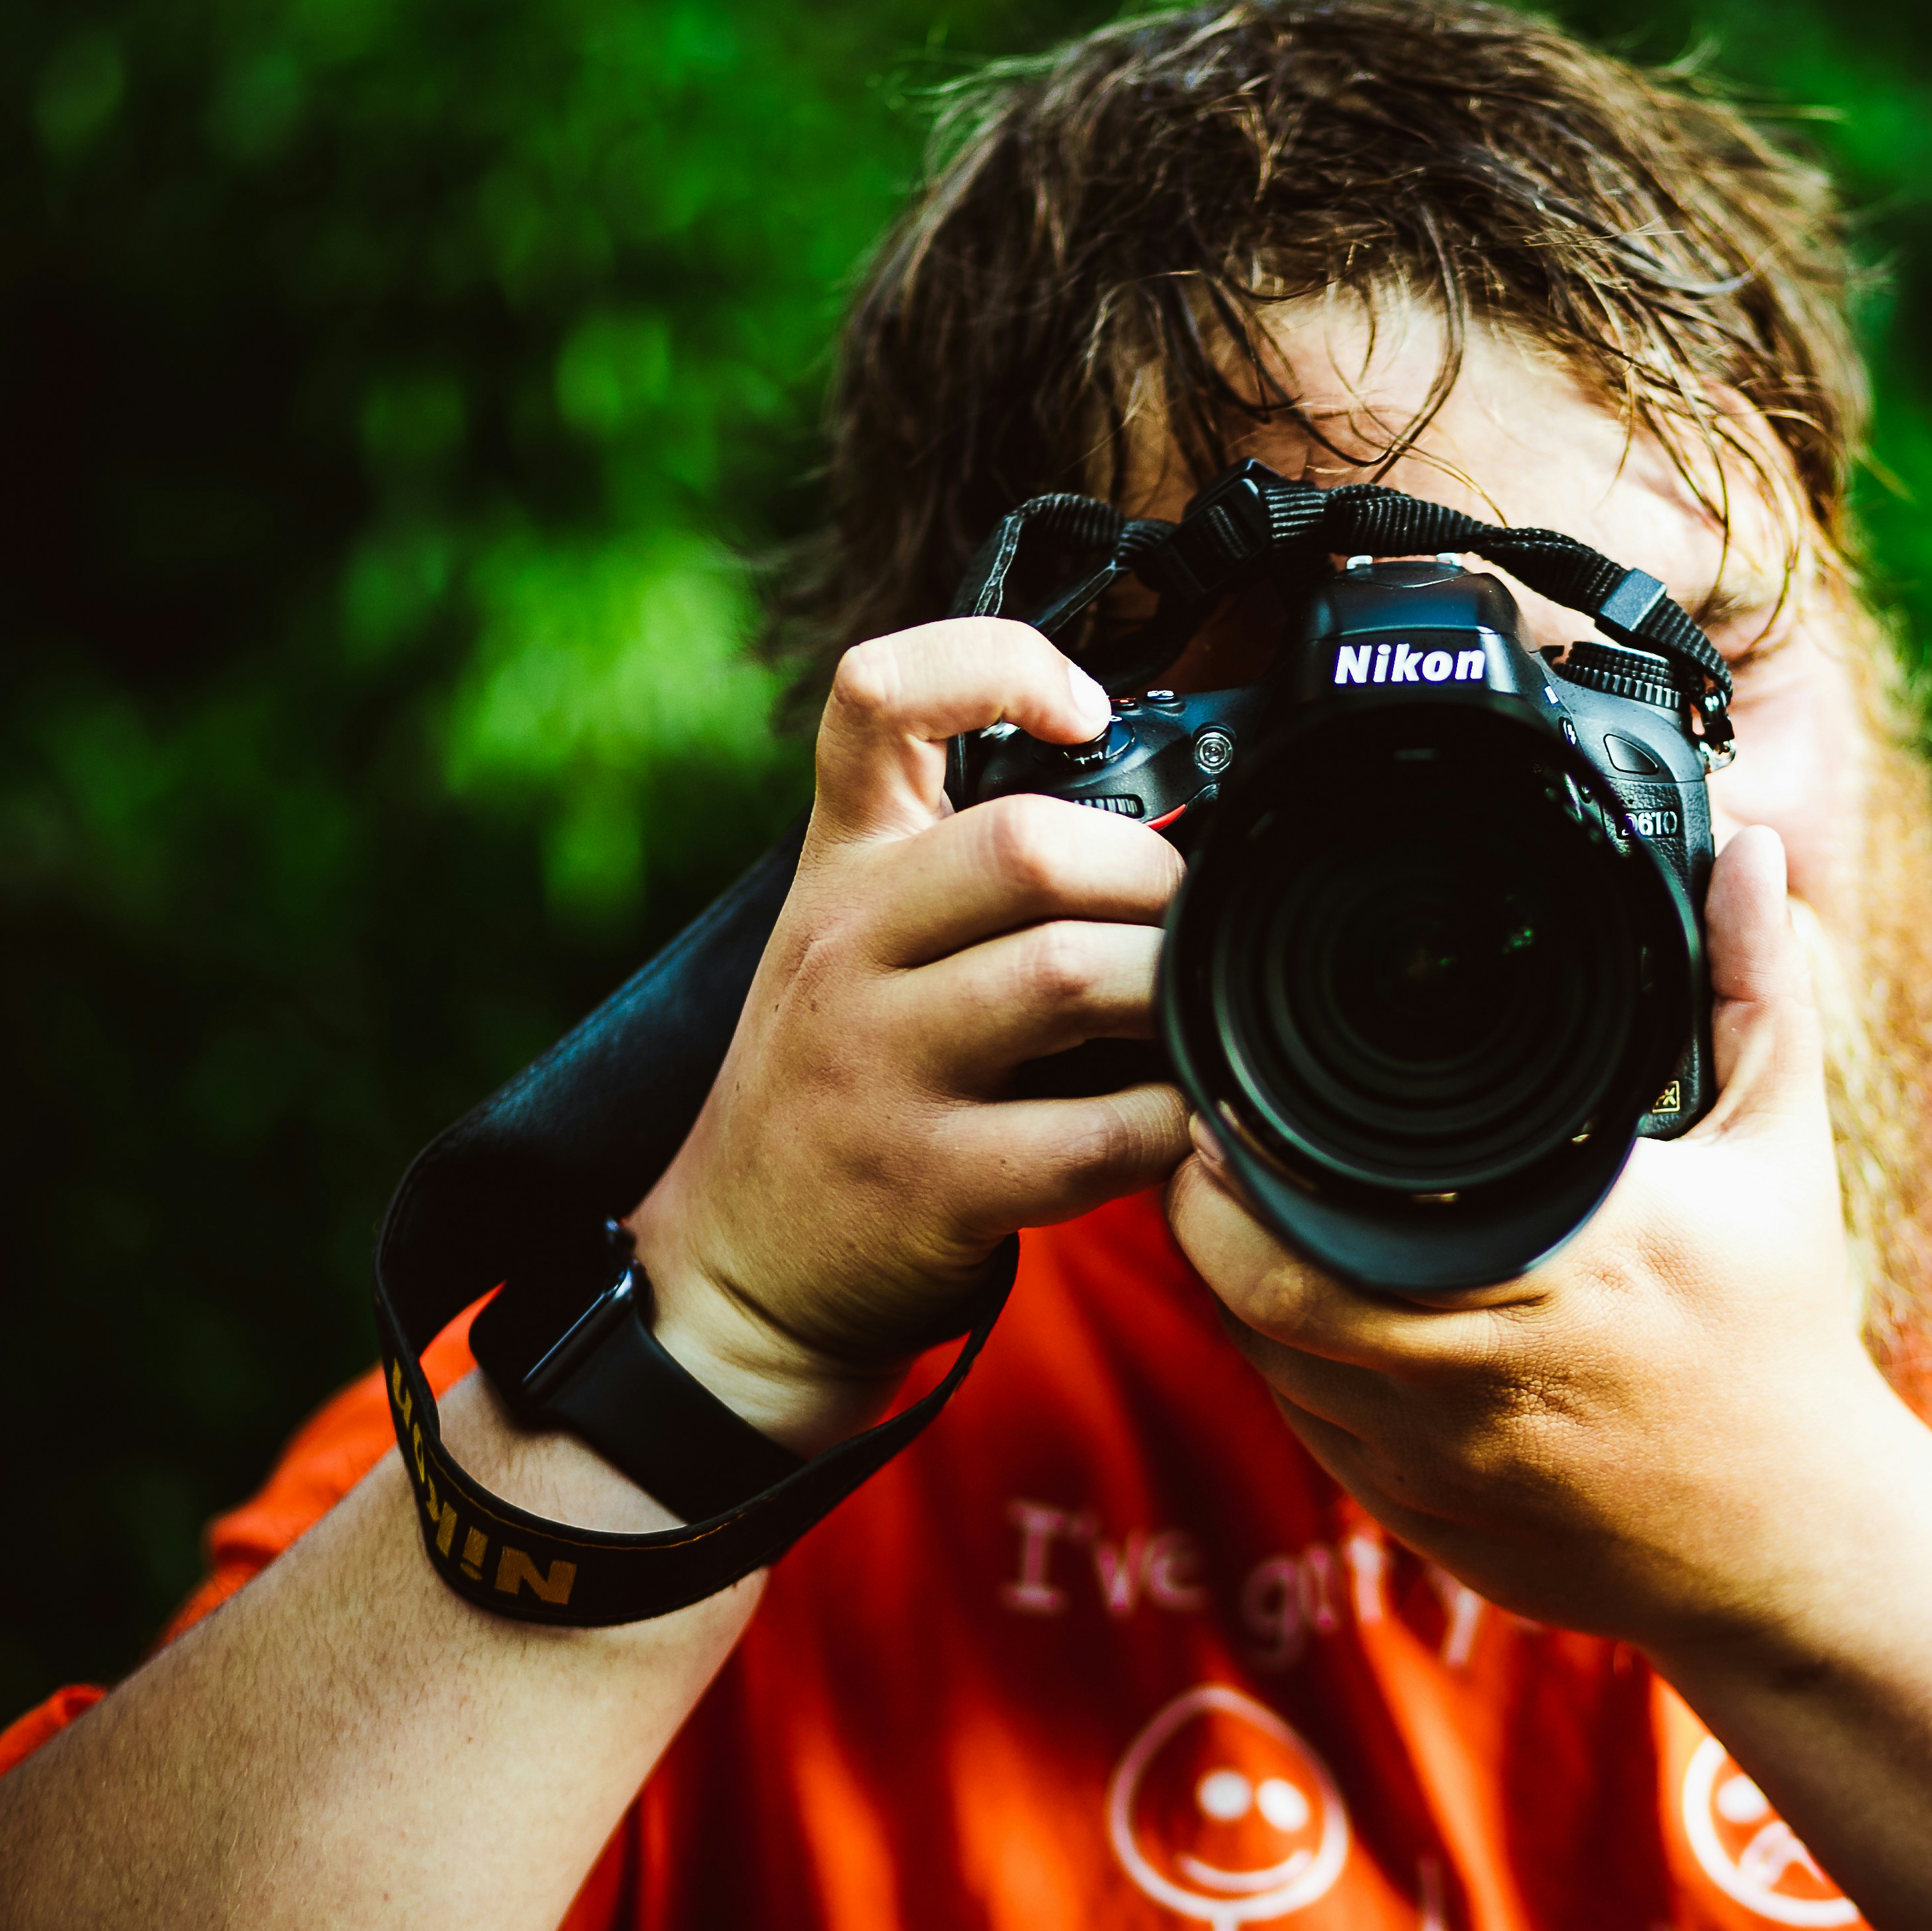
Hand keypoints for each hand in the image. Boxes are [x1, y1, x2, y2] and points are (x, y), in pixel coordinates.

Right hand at [627, 620, 1194, 1450]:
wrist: (739, 1264)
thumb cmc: (840, 1082)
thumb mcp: (861, 938)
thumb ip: (968, 864)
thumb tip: (1164, 820)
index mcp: (844, 863)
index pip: (876, 695)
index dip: (995, 666)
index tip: (1086, 710)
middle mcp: (848, 947)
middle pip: (1026, 845)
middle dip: (1151, 875)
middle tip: (1185, 919)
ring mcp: (879, 1067)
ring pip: (1067, 974)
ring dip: (1168, 991)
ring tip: (1192, 1015)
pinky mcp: (927, 1182)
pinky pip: (1091, 1135)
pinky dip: (1170, 1123)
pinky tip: (1180, 1122)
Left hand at [1168, 824, 1903, 1653]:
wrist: (1791, 1546)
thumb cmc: (1781, 1339)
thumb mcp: (1781, 1149)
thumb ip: (1755, 990)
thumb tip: (1753, 855)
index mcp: (1553, 1260)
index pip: (1321, 1217)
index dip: (1246, 1158)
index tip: (1232, 1092)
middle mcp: (1473, 1365)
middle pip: (1256, 1288)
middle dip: (1204, 1207)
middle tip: (1202, 1137)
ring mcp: (1431, 1454)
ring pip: (1263, 1358)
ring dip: (1229, 1281)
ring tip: (1230, 1201)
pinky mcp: (1414, 1513)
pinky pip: (1301, 1424)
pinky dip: (1279, 1358)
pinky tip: (1289, 1301)